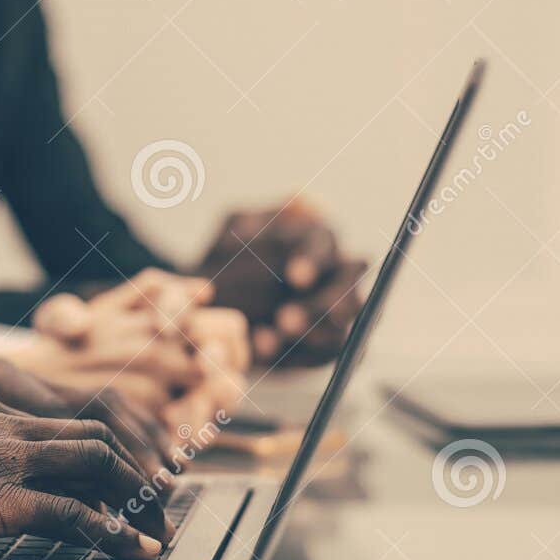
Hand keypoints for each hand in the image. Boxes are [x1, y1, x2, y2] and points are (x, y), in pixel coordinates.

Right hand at [0, 390, 169, 559]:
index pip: (71, 414)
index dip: (117, 442)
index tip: (141, 467)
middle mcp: (2, 421)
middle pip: (99, 434)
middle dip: (142, 470)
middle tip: (166, 500)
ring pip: (97, 467)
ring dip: (139, 500)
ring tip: (161, 529)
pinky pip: (71, 513)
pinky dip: (112, 533)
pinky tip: (133, 550)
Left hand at [25, 270, 249, 432]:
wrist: (66, 379)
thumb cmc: (68, 344)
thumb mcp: (55, 327)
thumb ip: (62, 318)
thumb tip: (82, 321)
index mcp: (159, 304)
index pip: (180, 297)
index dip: (178, 311)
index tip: (163, 331)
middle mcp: (187, 335)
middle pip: (227, 335)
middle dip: (216, 351)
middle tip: (200, 367)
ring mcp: (197, 374)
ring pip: (228, 380)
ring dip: (212, 395)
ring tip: (182, 414)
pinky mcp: (192, 409)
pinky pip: (210, 417)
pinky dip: (198, 428)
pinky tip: (181, 438)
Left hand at [196, 197, 366, 366]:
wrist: (207, 305)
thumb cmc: (224, 260)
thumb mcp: (233, 233)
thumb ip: (264, 219)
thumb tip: (303, 201)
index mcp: (316, 239)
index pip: (327, 242)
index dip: (315, 260)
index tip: (296, 277)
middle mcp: (336, 276)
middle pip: (352, 288)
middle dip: (323, 306)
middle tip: (286, 320)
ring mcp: (335, 315)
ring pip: (344, 327)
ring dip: (310, 337)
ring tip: (266, 341)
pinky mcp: (325, 347)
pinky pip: (325, 356)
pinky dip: (295, 358)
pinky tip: (262, 349)